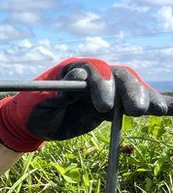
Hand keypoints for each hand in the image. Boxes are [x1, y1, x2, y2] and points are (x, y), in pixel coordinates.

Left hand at [0, 57, 172, 151]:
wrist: (34, 123)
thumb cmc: (33, 111)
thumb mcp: (40, 104)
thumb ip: (57, 93)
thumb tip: (78, 78)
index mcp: (73, 69)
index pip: (93, 70)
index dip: (101, 85)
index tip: (104, 106)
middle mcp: (93, 75)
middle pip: (118, 76)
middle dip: (129, 91)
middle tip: (137, 111)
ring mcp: (105, 88)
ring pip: (130, 87)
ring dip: (146, 97)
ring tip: (158, 110)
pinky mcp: (112, 104)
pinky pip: (133, 101)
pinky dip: (151, 103)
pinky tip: (168, 110)